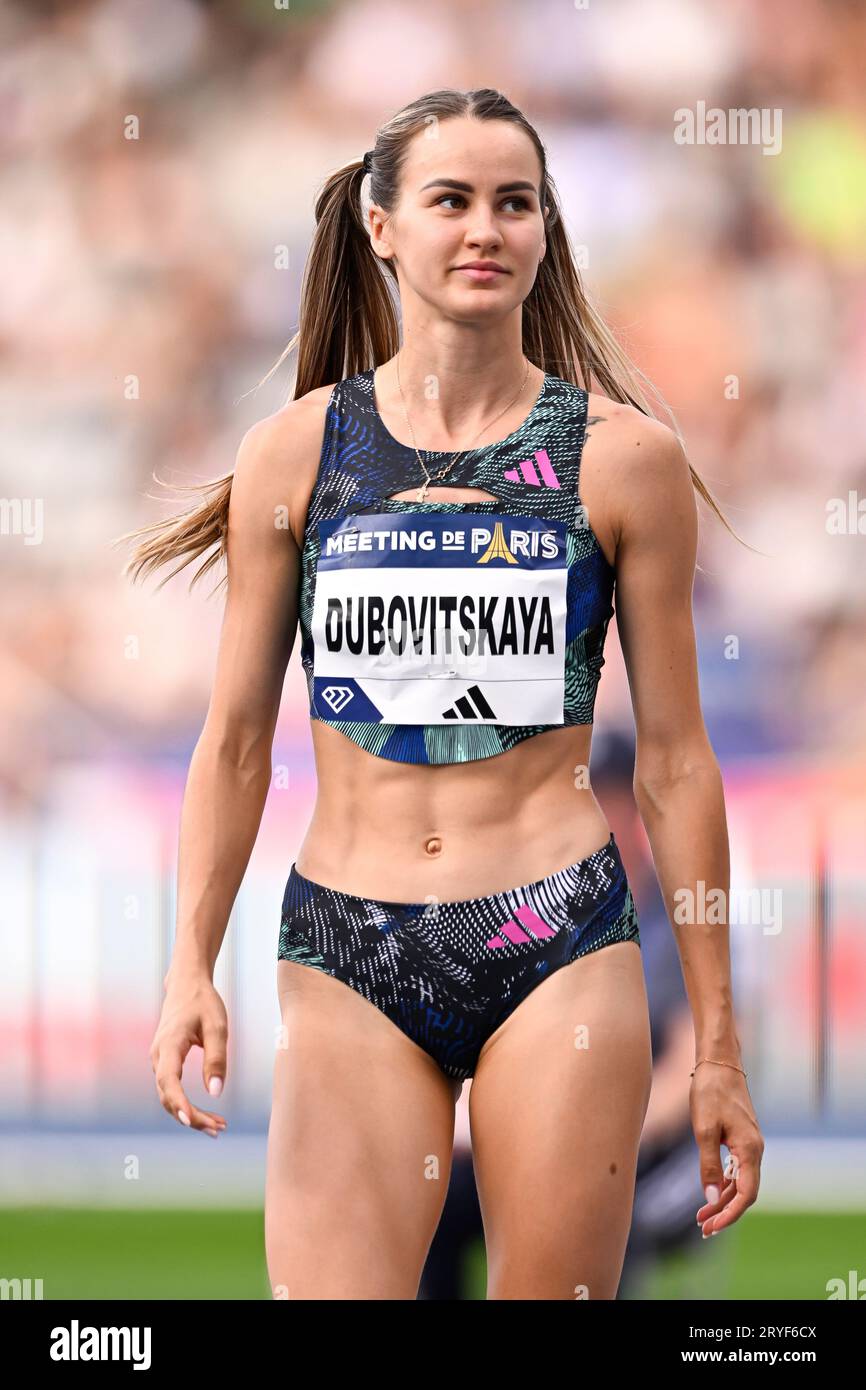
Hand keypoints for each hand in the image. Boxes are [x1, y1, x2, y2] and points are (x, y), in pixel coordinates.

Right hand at [150, 974, 228, 1136]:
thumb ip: (217, 1058)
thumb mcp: (218, 1026)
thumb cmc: (203, 1002)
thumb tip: (216, 1092)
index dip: (177, 1102)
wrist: (186, 984)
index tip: (189, 1120)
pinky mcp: (165, 1064)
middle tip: (218, 1129)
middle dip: (191, 1117)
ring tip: (217, 1127)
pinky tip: (206, 1115)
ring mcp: (159, 1061)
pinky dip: (187, 1106)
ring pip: (169, 1097)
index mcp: (169, 1044)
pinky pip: (172, 1090)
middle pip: (168, 1096)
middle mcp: (158, 1056)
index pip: (168, 1080)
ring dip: (190, 1115)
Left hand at [691, 1062, 762, 1235]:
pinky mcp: (741, 1138)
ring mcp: (749, 1143)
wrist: (718, 1062)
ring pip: (740, 1181)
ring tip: (701, 1216)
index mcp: (750, 1149)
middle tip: (703, 1227)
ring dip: (722, 1199)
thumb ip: (708, 1165)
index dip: (730, 1213)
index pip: (747, 1194)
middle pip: (744, 1191)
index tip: (712, 1226)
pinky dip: (723, 1182)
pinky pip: (737, 1168)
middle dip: (724, 1211)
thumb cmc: (710, 1092)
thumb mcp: (704, 1129)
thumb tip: (710, 1198)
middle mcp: (755, 1149)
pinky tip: (709, 1190)